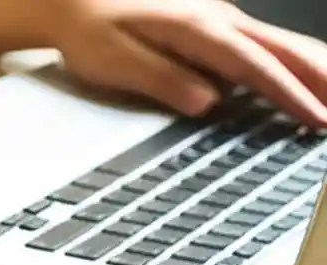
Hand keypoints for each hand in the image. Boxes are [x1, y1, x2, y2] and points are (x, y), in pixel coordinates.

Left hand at [52, 0, 326, 125]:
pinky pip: (263, 43)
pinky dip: (290, 62)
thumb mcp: (115, 60)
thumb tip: (207, 103)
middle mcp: (217, 18)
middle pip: (284, 48)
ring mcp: (218, 17)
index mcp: (197, 29)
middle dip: (322, 78)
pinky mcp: (212, 22)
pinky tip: (303, 80)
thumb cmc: (88, 28)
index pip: (256, 67)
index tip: (317, 120)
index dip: (290, 95)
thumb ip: (163, 80)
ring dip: (314, 68)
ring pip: (280, 42)